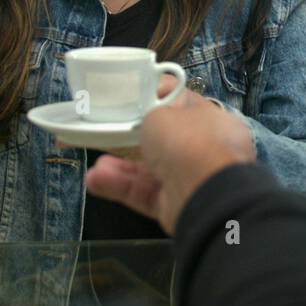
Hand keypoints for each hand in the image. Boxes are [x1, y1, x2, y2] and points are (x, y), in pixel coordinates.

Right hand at [84, 89, 254, 233]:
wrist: (205, 193)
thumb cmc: (187, 140)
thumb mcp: (162, 113)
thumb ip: (152, 114)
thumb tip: (152, 118)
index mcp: (210, 119)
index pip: (181, 105)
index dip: (156, 100)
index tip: (131, 100)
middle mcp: (205, 149)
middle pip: (163, 141)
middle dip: (133, 139)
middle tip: (108, 133)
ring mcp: (190, 180)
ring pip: (150, 171)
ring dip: (120, 168)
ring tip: (95, 166)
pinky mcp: (175, 205)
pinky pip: (145, 193)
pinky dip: (121, 186)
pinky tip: (95, 180)